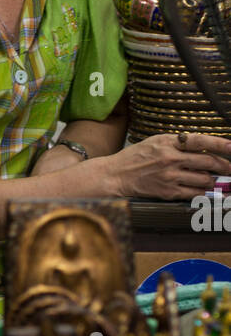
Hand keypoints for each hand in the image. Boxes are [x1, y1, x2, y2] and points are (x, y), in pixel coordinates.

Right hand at [100, 132, 230, 200]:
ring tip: (217, 180)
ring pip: (204, 180)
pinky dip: (204, 193)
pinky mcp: (168, 192)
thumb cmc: (136, 157)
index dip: (221, 144)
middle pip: (207, 162)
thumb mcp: (157, 141)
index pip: (201, 141)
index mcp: (169, 143)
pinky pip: (194, 194)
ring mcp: (170, 177)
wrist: (116, 175)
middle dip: (224, 166)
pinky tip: (207, 191)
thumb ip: (179, 143)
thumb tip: (203, 148)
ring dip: (214, 181)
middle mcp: (171, 159)